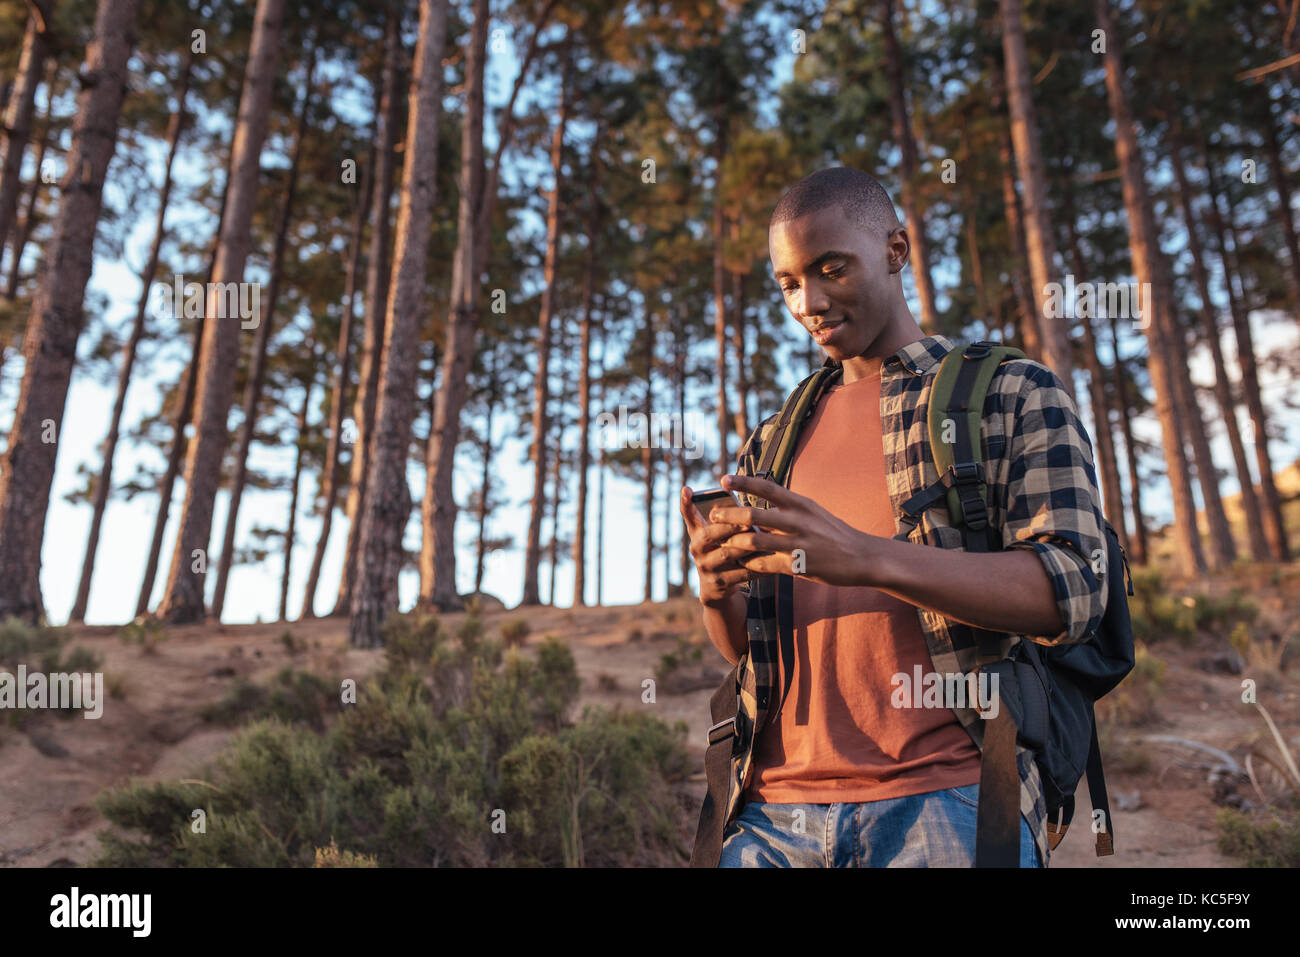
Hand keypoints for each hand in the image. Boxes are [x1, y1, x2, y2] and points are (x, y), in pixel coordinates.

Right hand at [680, 485, 756, 606]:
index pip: (689, 515)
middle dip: (730, 526)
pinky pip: (742, 572)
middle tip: (749, 519)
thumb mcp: (712, 535)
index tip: (687, 489)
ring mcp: (706, 568)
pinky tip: (773, 558)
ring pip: (728, 553)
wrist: (716, 587)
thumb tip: (705, 492)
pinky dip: (758, 565)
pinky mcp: (719, 583)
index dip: (686, 503)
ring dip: (747, 545)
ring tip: (765, 537)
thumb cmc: (719, 551)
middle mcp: (696, 550)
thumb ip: (714, 516)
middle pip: (711, 534)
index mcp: (696, 534)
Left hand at [707, 474, 877, 587]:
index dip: (743, 482)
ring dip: (734, 542)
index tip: (723, 479)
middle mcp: (799, 521)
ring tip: (722, 541)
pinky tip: (741, 564)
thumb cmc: (834, 532)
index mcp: (801, 504)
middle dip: (728, 516)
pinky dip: (750, 565)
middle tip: (713, 516)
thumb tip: (762, 498)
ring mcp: (799, 545)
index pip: (767, 488)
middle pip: (753, 515)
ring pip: (755, 542)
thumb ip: (788, 507)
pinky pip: (766, 566)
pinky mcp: (799, 567)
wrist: (862, 557)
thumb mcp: (813, 512)